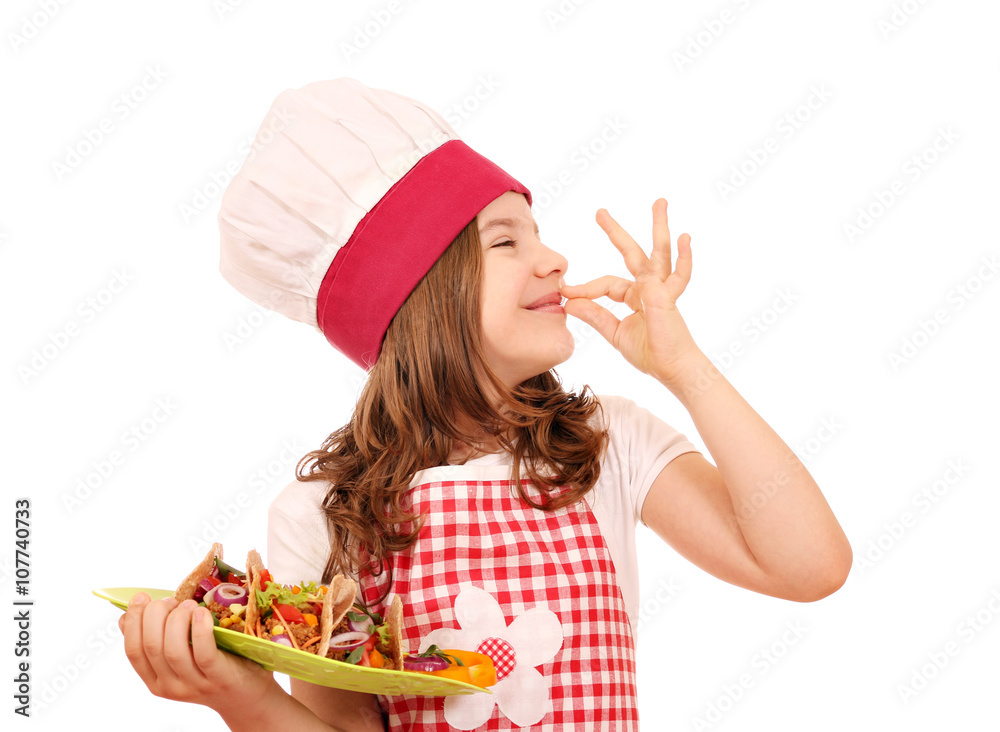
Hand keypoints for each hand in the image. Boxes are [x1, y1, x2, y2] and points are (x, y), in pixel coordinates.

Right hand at [119, 592, 276, 714]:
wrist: (245, 695)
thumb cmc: (212, 668)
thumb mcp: (180, 658)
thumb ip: (156, 641)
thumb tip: (126, 617)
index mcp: (156, 680)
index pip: (133, 651)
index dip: (133, 621)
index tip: (142, 598)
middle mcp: (171, 685)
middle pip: (151, 646)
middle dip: (155, 615)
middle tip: (171, 600)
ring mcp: (195, 684)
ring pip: (173, 650)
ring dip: (177, 620)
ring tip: (187, 604)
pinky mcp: (218, 678)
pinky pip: (204, 654)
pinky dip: (200, 630)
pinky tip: (201, 613)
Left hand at [561, 199, 702, 385]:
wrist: (671, 369)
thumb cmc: (650, 353)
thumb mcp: (615, 333)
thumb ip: (595, 316)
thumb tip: (569, 303)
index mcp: (634, 296)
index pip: (605, 284)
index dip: (584, 288)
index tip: (563, 290)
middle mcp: (648, 287)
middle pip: (631, 253)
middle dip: (615, 232)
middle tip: (599, 211)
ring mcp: (661, 288)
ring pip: (659, 252)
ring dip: (659, 226)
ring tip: (660, 201)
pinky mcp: (668, 296)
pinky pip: (679, 274)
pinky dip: (684, 257)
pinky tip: (686, 238)